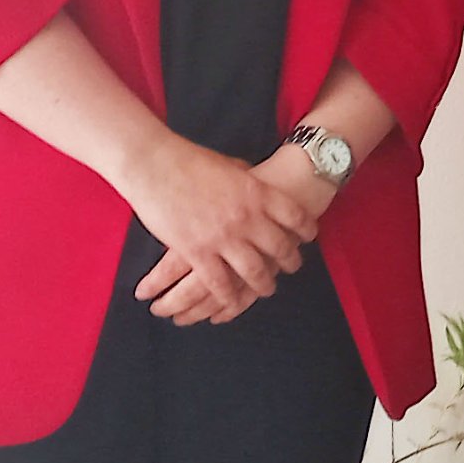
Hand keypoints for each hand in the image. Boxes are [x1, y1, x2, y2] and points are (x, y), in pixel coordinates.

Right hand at [124, 134, 316, 324]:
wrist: (154, 164)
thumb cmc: (188, 159)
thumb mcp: (230, 165)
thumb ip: (247, 180)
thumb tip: (257, 182)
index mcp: (258, 192)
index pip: (295, 216)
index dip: (306, 229)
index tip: (309, 237)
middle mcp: (247, 218)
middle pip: (280, 248)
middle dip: (290, 261)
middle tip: (291, 268)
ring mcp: (223, 237)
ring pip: (255, 271)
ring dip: (264, 284)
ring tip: (267, 289)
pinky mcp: (197, 252)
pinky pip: (221, 284)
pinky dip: (230, 297)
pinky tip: (233, 302)